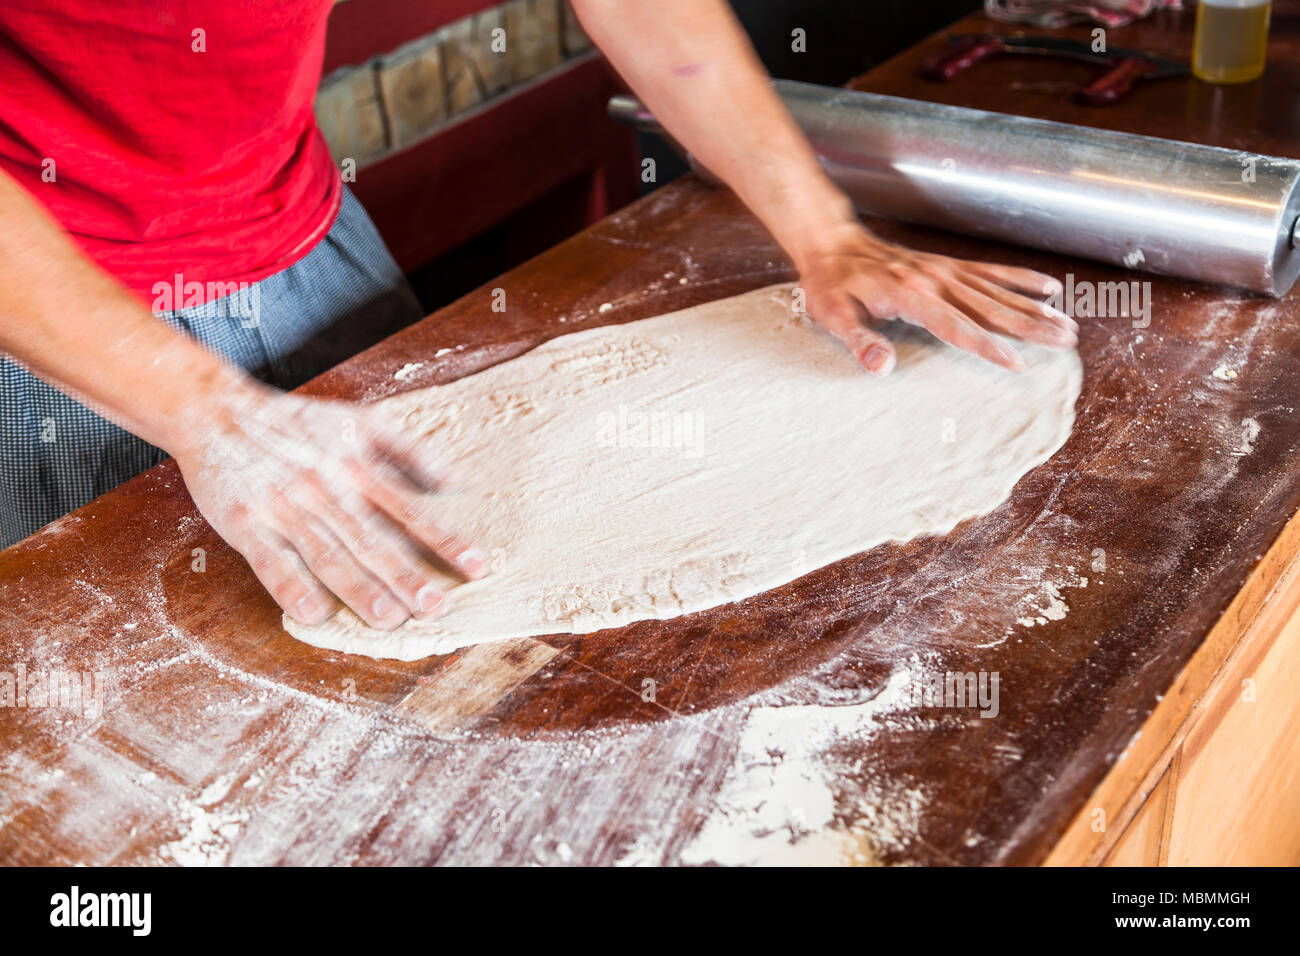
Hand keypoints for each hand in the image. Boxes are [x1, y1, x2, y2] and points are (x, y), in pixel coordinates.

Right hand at [173, 382, 484, 629]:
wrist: (216, 409)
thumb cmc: (295, 424)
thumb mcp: (359, 421)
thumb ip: (408, 450)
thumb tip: (454, 481)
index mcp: (356, 470)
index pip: (409, 512)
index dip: (443, 540)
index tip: (477, 568)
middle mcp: (326, 490)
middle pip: (372, 540)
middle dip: (405, 575)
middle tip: (436, 607)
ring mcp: (285, 507)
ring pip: (328, 554)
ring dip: (358, 587)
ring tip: (388, 617)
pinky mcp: (246, 521)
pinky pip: (270, 559)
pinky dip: (289, 585)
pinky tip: (312, 613)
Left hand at [794, 219, 1075, 374]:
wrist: (831, 242)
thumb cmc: (830, 284)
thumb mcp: (833, 315)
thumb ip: (859, 341)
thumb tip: (882, 367)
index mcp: (910, 295)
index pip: (957, 326)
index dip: (987, 346)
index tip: (1018, 364)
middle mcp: (934, 280)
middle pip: (990, 306)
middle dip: (1030, 326)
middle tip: (1066, 341)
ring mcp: (944, 270)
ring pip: (998, 291)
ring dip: (1035, 307)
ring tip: (1069, 325)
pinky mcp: (946, 265)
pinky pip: (990, 271)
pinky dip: (1021, 277)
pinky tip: (1048, 287)